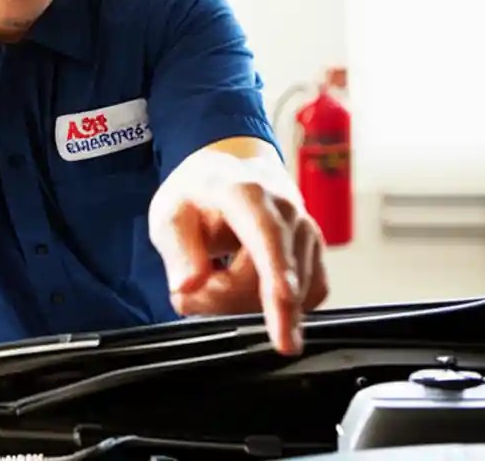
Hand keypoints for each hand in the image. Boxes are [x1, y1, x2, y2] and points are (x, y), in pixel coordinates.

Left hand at [148, 146, 329, 354]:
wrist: (228, 176)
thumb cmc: (196, 196)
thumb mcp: (168, 216)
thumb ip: (177, 252)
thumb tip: (187, 288)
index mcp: (245, 193)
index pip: (267, 233)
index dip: (278, 268)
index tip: (285, 298)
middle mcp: (286, 211)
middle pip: (268, 278)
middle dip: (223, 301)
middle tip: (186, 296)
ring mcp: (306, 234)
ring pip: (290, 296)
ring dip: (243, 306)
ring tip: (212, 283)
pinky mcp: (316, 257)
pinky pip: (302, 300)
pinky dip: (271, 308)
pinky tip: (241, 293)